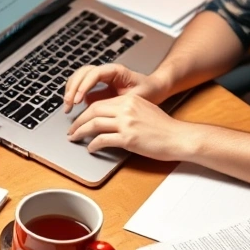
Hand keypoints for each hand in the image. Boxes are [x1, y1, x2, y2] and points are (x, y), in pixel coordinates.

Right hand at [62, 63, 166, 112]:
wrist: (155, 89)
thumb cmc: (148, 91)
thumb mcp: (134, 98)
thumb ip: (115, 101)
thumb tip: (96, 106)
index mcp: (115, 70)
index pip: (93, 74)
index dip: (84, 86)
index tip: (79, 100)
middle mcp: (105, 71)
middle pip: (82, 73)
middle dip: (73, 88)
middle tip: (69, 104)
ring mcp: (100, 77)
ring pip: (78, 77)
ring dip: (70, 90)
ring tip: (68, 106)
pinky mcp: (97, 85)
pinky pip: (81, 85)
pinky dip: (74, 93)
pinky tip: (73, 105)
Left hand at [66, 94, 192, 161]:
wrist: (178, 137)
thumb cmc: (164, 127)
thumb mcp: (145, 110)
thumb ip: (127, 110)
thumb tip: (110, 117)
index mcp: (129, 100)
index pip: (100, 103)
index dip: (86, 112)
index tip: (80, 119)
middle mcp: (126, 108)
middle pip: (93, 111)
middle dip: (78, 121)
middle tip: (71, 130)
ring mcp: (127, 123)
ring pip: (94, 124)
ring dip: (81, 132)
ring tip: (75, 138)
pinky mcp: (128, 138)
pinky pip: (102, 140)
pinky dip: (93, 145)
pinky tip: (91, 149)